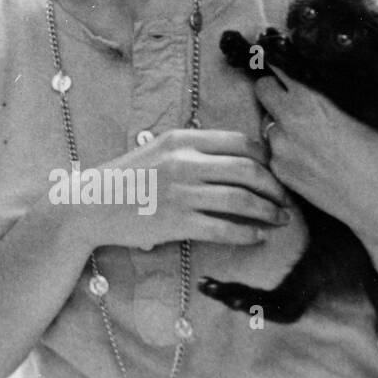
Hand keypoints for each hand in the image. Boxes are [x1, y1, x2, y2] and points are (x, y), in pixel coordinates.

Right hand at [80, 129, 290, 251]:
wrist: (92, 204)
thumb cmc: (127, 179)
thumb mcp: (157, 151)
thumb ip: (192, 151)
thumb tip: (235, 159)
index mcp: (180, 140)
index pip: (239, 141)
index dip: (266, 158)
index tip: (275, 171)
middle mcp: (183, 162)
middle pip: (248, 170)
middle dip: (275, 187)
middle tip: (285, 200)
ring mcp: (181, 192)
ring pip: (241, 200)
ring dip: (268, 212)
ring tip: (279, 220)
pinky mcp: (177, 222)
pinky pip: (224, 228)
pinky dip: (248, 234)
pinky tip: (257, 237)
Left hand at [256, 67, 377, 235]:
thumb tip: (374, 62)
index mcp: (311, 101)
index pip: (277, 67)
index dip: (282, 63)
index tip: (288, 65)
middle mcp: (289, 122)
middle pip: (262, 88)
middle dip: (274, 88)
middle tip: (293, 95)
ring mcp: (281, 149)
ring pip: (268, 121)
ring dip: (281, 121)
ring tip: (309, 131)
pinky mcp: (280, 171)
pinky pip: (274, 149)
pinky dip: (286, 148)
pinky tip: (311, 155)